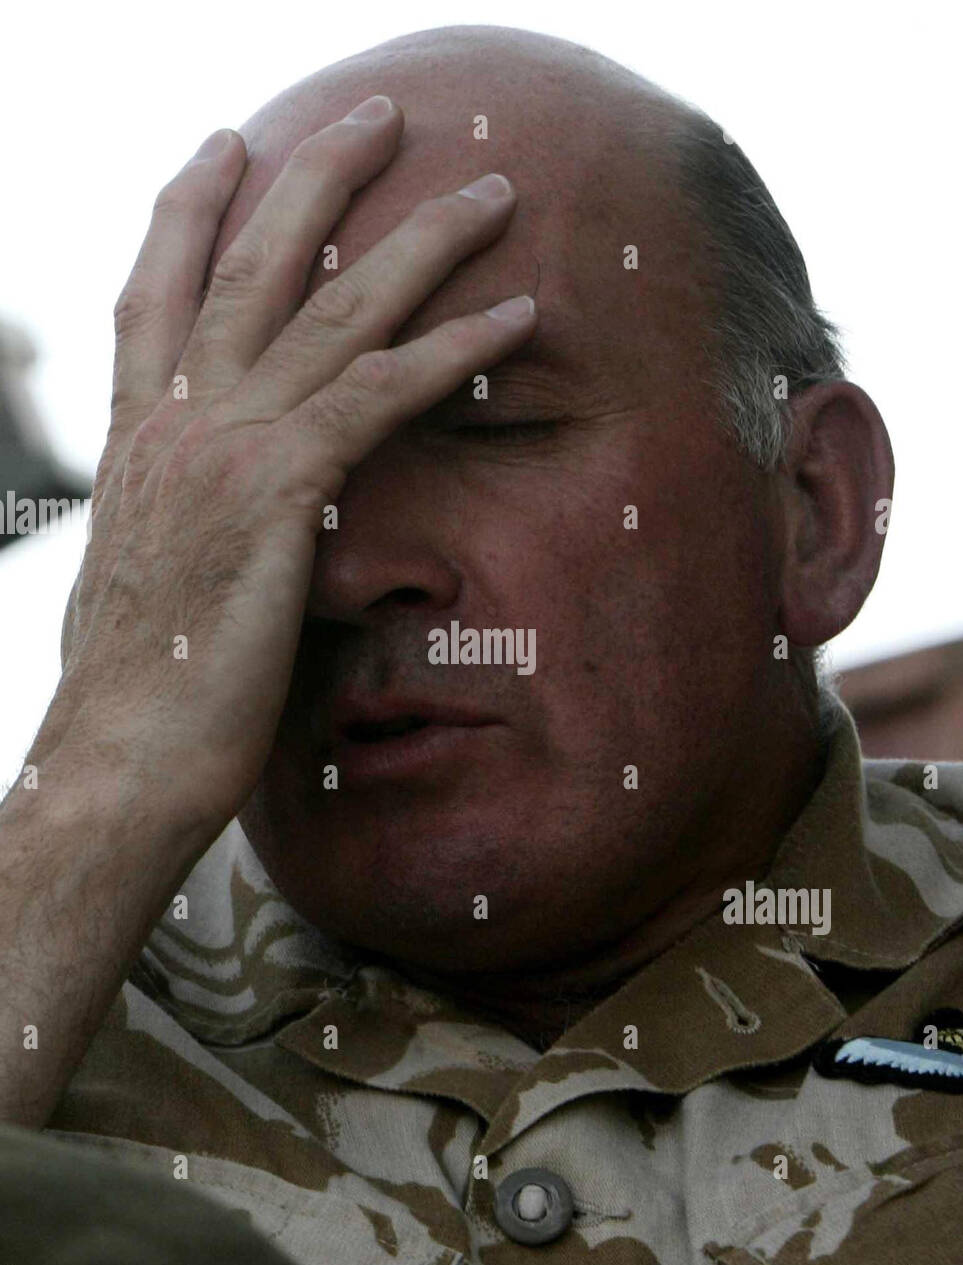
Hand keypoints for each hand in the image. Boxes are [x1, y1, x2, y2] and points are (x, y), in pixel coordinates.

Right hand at [51, 98, 535, 832]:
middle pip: (249, 263)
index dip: (187, 211)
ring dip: (419, 240)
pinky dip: (451, 351)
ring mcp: (224, 449)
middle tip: (379, 111)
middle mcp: (175, 421)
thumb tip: (188, 531)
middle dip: (316, 174)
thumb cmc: (134, 698)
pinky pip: (379, 397)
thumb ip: (171, 527)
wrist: (119, 761)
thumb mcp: (141, 584)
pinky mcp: (276, 495)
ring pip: (333, 310)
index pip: (153, 293)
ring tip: (491, 189)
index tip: (221, 147)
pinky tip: (515, 317)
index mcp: (136, 439)